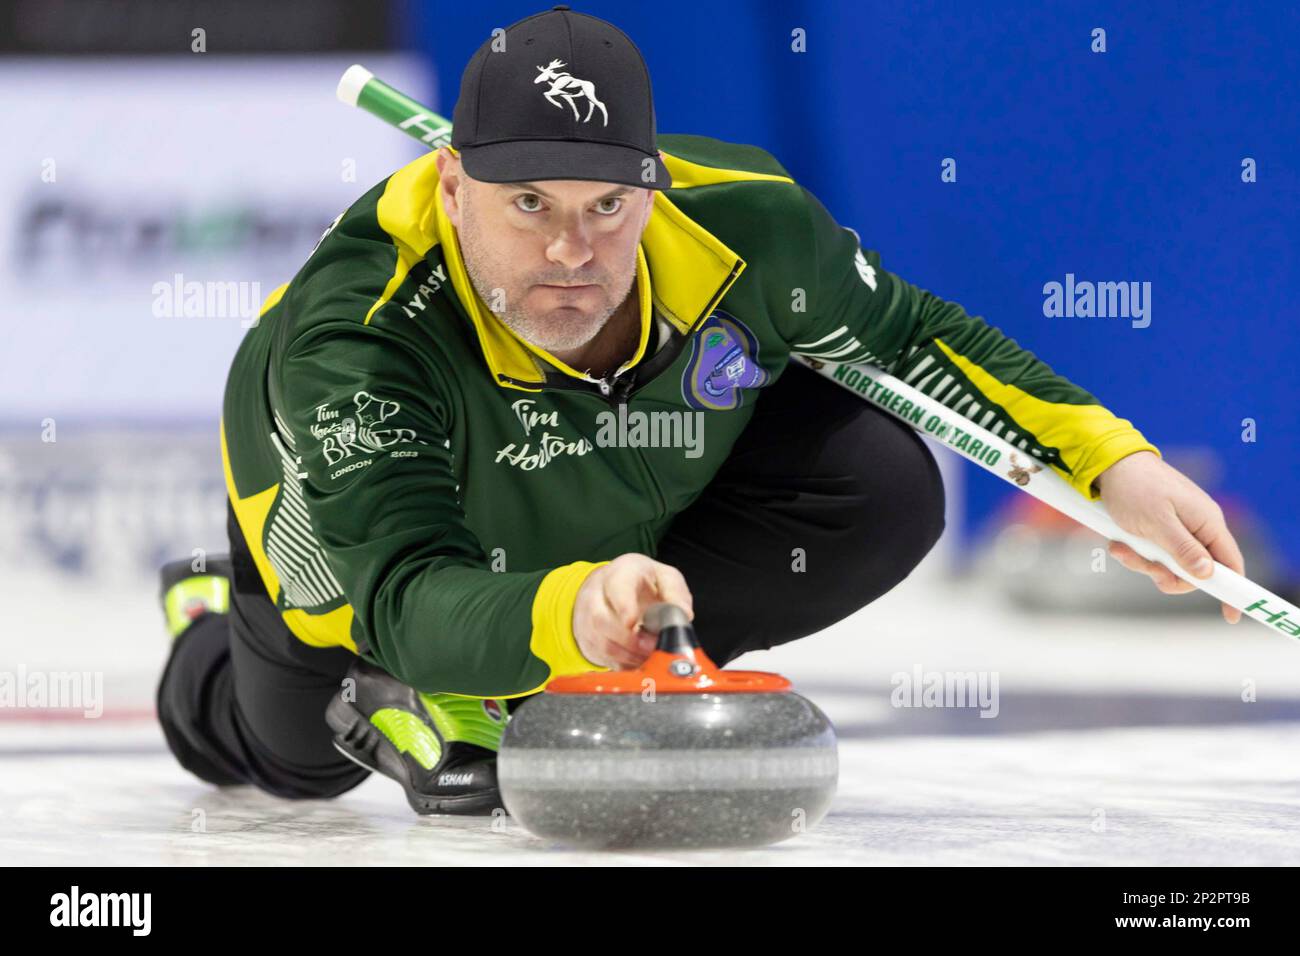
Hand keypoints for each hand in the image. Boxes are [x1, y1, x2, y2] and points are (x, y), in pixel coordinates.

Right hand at [573, 554, 693, 668]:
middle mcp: (596, 594)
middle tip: (652, 647)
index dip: (623, 606)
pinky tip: (639, 662)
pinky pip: (603, 659)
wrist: (612, 589)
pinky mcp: (589, 641)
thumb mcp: (665, 577)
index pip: (616, 586)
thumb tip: (684, 615)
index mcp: (621, 573)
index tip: (631, 622)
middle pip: (601, 620)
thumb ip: (676, 592)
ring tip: (650, 656)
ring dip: (628, 656)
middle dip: (630, 640)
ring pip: (602, 643)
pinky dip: (624, 665)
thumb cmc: (642, 583)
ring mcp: (587, 619)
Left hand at [1096, 451, 1244, 622]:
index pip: (1231, 563)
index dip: (1232, 589)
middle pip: (1194, 571)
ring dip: (1143, 562)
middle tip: (1144, 566)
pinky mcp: (1157, 529)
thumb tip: (1207, 574)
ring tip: (1122, 547)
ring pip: (1168, 565)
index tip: (1229, 616)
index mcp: (1207, 523)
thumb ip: (1183, 549)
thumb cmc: (1135, 488)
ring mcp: (1177, 528)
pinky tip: (1118, 542)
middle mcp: (1197, 527)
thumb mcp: (1158, 523)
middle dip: (1166, 574)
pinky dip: (1134, 553)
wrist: (1108, 466)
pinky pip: (1151, 554)